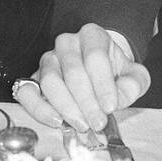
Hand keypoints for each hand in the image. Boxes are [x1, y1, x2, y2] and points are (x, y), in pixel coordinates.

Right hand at [13, 24, 150, 133]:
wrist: (99, 74)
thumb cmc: (115, 74)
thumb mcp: (134, 76)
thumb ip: (133, 84)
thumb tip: (117, 98)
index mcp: (92, 35)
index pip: (95, 57)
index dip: (103, 84)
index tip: (111, 107)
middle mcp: (66, 44)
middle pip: (73, 71)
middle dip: (86, 102)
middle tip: (97, 123)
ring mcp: (48, 60)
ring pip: (50, 81)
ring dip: (67, 107)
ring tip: (82, 125)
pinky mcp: (34, 78)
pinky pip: (28, 92)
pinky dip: (39, 109)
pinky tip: (57, 121)